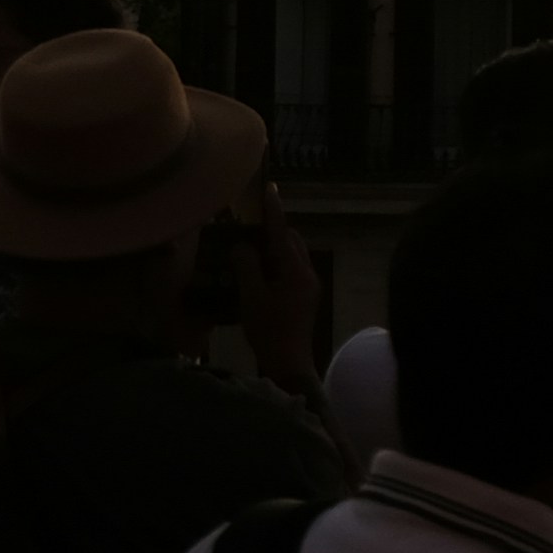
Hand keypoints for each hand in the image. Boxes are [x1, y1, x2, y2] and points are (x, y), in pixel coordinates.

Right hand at [229, 188, 320, 392]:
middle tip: (250, 224)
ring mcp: (309, 285)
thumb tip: (242, 246)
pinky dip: (277, 263)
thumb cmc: (269, 330)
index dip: (273, 211)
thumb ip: (247, 267)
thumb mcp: (251, 297)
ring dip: (275, 248)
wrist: (289, 363)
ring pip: (293, 255)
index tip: (269, 189)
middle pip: (292, 241)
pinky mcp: (306, 296)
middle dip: (273, 230)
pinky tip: (260, 270)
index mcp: (295, 270)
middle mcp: (307, 272)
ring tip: (251, 247)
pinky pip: (292, 269)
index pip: (283, 233)